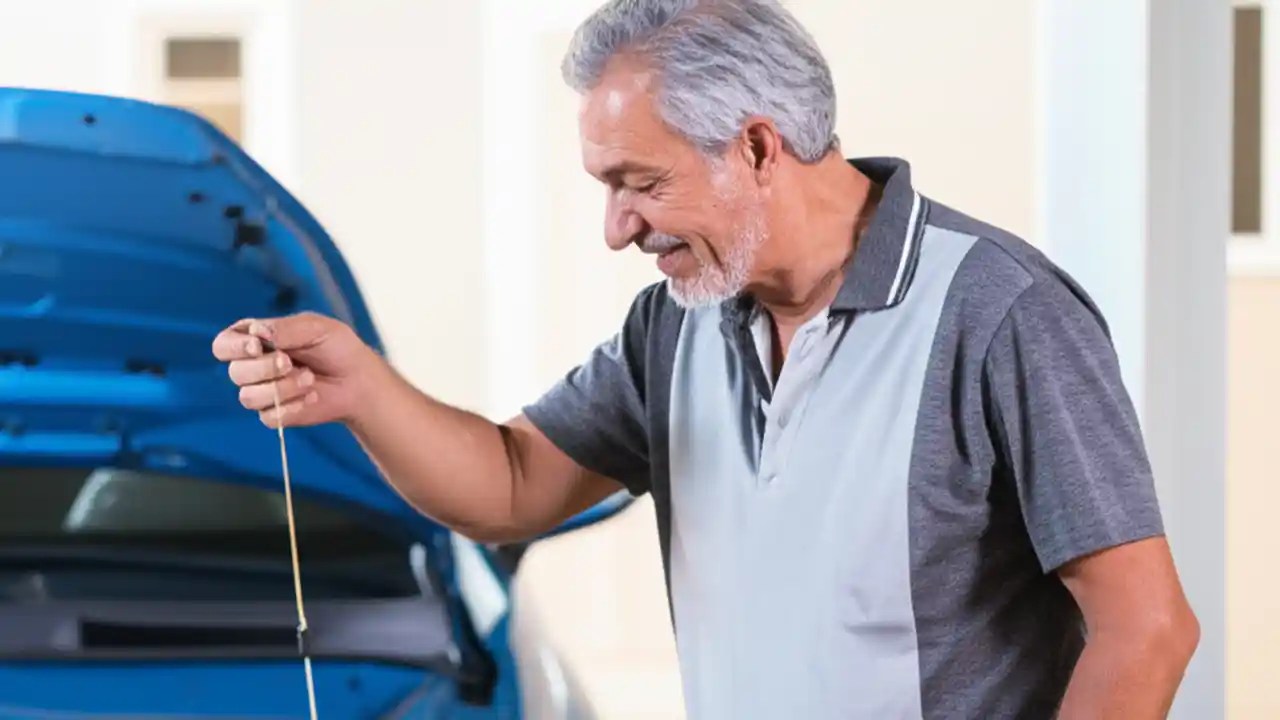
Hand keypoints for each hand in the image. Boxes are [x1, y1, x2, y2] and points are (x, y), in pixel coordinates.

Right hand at [211, 312, 381, 427]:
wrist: (358, 380)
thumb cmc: (337, 348)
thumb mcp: (316, 328)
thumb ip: (286, 329)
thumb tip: (256, 332)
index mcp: (255, 339)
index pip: (224, 345)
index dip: (234, 347)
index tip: (257, 346)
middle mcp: (252, 366)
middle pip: (235, 372)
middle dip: (264, 368)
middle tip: (290, 363)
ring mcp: (261, 392)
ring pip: (248, 397)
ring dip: (282, 388)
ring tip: (309, 378)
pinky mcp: (274, 414)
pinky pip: (269, 417)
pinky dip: (293, 406)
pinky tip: (312, 396)